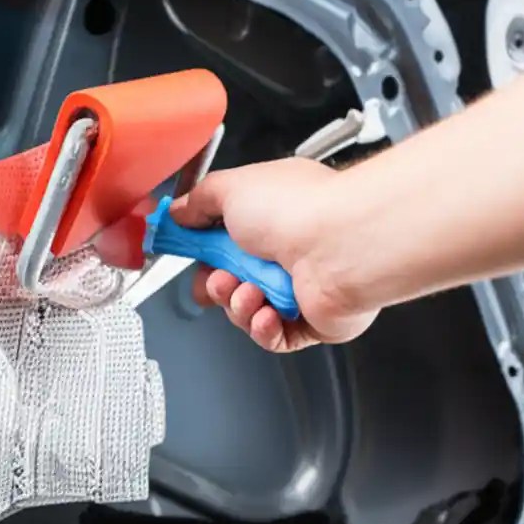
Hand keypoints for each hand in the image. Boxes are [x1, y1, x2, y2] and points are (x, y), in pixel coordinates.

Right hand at [169, 157, 378, 352]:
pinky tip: (266, 312)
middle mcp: (288, 250)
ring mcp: (301, 287)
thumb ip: (199, 200)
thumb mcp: (231, 188)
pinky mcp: (313, 321)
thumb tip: (180, 213)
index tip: (183, 252)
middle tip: (218, 280)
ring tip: (248, 292)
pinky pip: (274, 336)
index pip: (223, 239)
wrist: (342, 247)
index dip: (200, 250)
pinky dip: (263, 328)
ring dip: (237, 305)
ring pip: (247, 310)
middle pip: (230, 280)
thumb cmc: (299, 211)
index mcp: (271, 215)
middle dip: (214, 285)